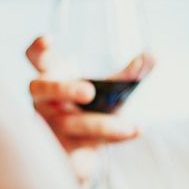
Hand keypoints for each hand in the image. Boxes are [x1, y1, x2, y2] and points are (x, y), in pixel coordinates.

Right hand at [26, 36, 153, 151]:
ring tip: (127, 125)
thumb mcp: (109, 89)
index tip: (49, 39)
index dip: (37, 48)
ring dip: (99, 123)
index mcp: (53, 76)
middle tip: (88, 92)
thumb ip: (130, 73)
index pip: (35, 57)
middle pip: (40, 89)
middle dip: (63, 88)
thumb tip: (153, 55)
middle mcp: (45, 100)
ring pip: (66, 123)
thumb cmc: (91, 109)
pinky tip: (133, 131)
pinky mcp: (60, 149)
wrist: (84, 149)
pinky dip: (113, 138)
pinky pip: (82, 146)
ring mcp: (49, 125)